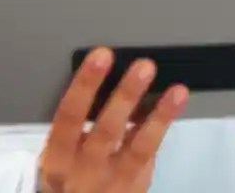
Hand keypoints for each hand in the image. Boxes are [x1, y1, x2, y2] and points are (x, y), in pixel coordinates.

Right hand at [37, 48, 188, 192]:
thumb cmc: (70, 176)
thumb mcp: (63, 154)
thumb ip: (81, 124)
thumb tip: (110, 79)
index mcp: (58, 157)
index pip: (68, 117)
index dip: (85, 85)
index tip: (101, 55)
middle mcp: (83, 170)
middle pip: (106, 130)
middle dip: (126, 96)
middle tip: (143, 66)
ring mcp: (112, 182)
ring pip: (137, 148)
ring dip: (158, 116)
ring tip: (176, 91)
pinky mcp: (133, 188)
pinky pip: (151, 155)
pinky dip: (163, 127)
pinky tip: (176, 102)